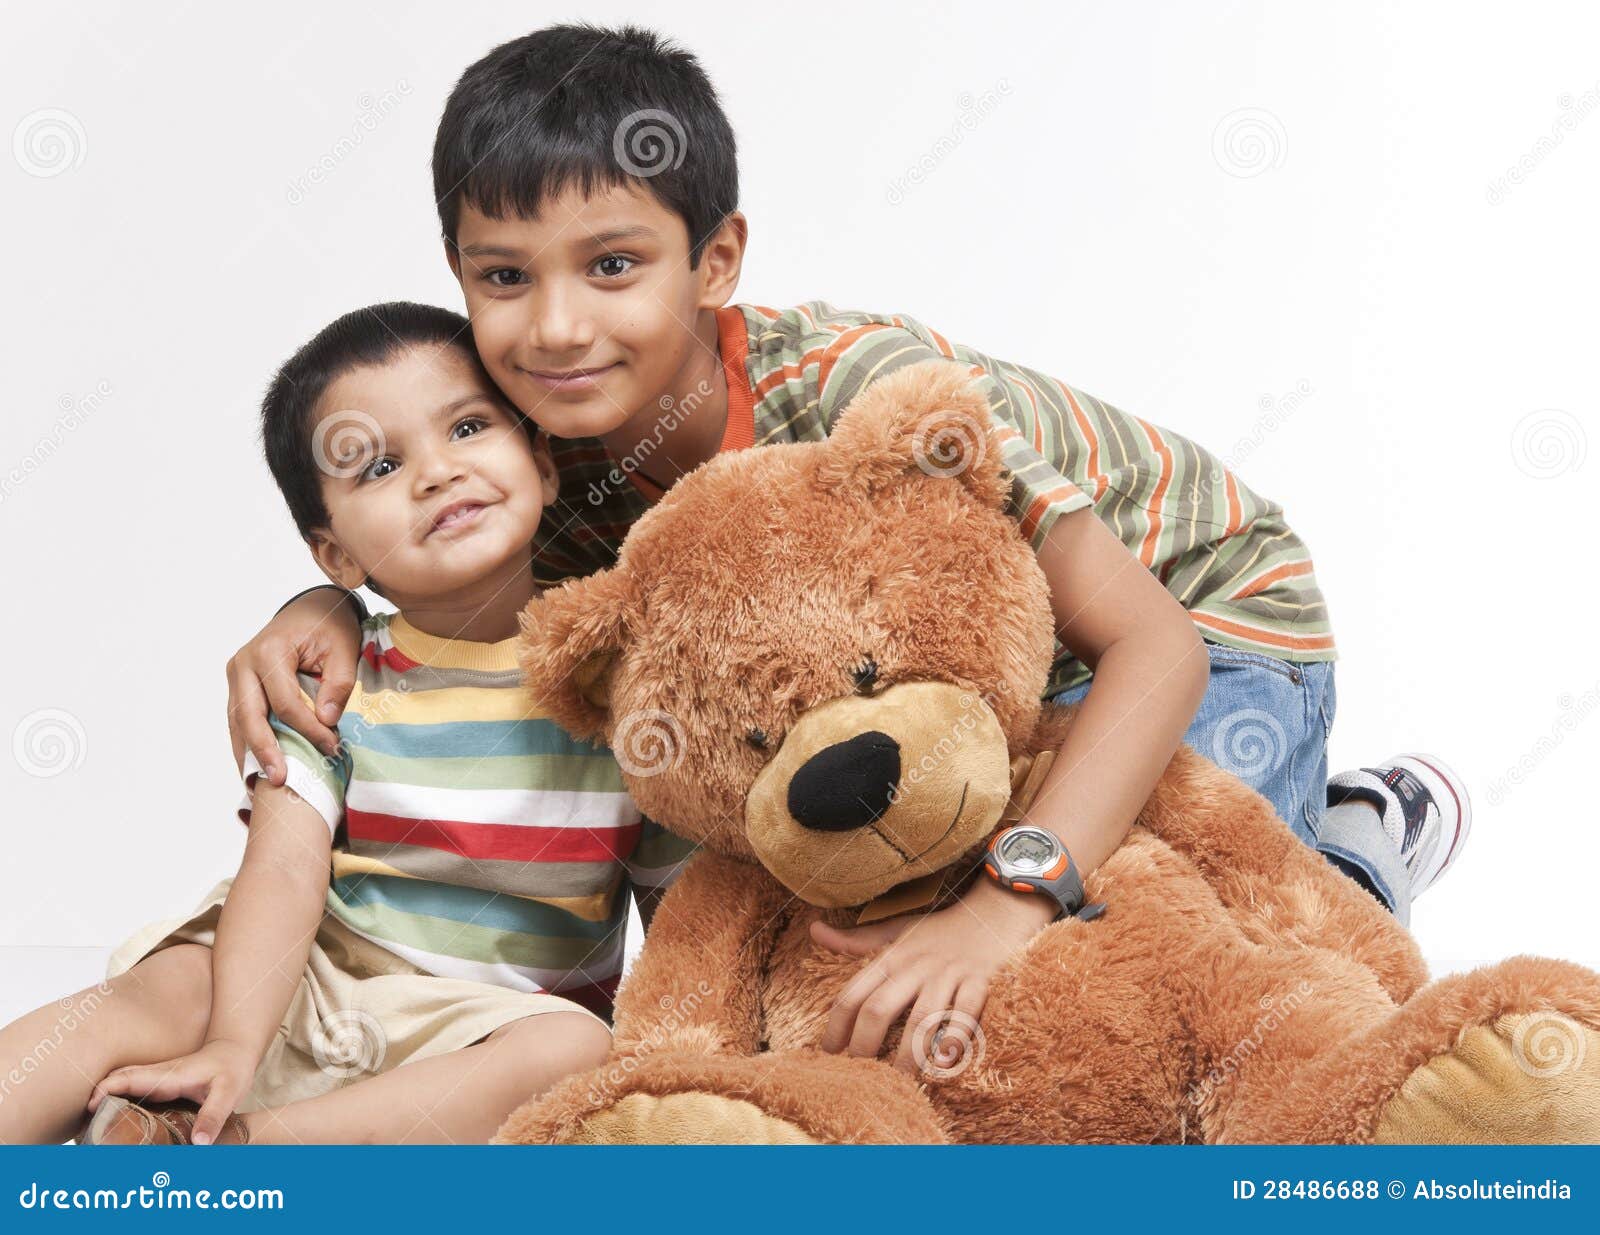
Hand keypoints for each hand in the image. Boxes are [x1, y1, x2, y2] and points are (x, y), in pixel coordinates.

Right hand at [87, 1039, 258, 1144]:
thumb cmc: (232, 1069)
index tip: (91, 1110)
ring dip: (105, 1100)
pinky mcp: (161, 1085)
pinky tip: (118, 1122)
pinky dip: (118, 1101)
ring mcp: (158, 1079)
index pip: (126, 1078)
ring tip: (94, 1129)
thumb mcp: (228, 1093)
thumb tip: (198, 1144)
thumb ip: (213, 1116)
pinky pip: (132, 1090)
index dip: (104, 1090)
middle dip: (96, 1099)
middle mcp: (157, 1075)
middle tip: (84, 1127)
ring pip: (122, 1085)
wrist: (236, 1051)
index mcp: (167, 1076)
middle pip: (116, 1081)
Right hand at [226, 588, 360, 783]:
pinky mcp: (238, 685)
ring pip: (236, 721)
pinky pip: (238, 718)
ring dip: (249, 753)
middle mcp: (244, 663)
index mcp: (270, 651)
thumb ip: (338, 682)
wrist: (310, 608)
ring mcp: (236, 675)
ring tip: (259, 784)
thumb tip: (326, 720)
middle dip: (265, 750)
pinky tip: (253, 768)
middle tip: (281, 779)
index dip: (309, 729)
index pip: (285, 702)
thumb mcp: (344, 647)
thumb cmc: (328, 625)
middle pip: (249, 715)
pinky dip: (245, 743)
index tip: (332, 747)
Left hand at [812, 878, 1056, 1072]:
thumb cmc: (940, 929)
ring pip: (921, 1018)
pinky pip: (966, 1013)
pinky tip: (943, 1061)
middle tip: (857, 1078)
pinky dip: (955, 1038)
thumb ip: (856, 939)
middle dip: (864, 1046)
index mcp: (892, 957)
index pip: (853, 993)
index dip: (836, 1026)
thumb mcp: (896, 931)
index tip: (828, 1055)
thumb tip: (814, 929)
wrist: (994, 912)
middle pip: (880, 1008)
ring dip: (906, 1054)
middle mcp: (916, 966)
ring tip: (896, 1083)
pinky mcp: (981, 982)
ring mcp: (949, 974)